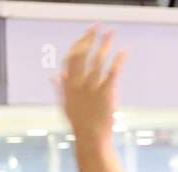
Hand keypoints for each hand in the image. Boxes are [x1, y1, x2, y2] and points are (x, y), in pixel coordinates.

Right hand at [59, 27, 125, 144]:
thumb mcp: (65, 105)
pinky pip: (112, 73)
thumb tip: (54, 76)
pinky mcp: (106, 94)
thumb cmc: (80, 124)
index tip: (85, 36)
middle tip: (98, 26)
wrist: (91, 139)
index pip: (71, 58)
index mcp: (68, 84)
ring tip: (111, 32)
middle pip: (83, 54)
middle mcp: (78, 83)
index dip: (78, 45)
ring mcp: (92, 88)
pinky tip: (124, 52)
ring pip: (97, 60)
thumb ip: (60, 88)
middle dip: (90, 37)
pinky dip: (118, 61)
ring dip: (105, 44)